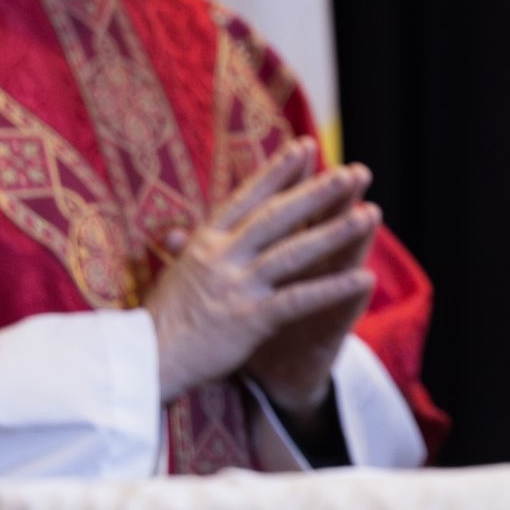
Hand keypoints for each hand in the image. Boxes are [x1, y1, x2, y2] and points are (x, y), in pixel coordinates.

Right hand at [141, 138, 376, 402]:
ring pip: (294, 251)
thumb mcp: (173, 274)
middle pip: (277, 215)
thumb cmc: (159, 321)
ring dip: (335, 231)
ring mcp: (236, 286)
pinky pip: (299, 299)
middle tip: (353, 170)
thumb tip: (179, 231)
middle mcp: (221, 257)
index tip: (306, 146)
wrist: (139, 362)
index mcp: (204, 242)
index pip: (247, 197)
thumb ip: (188, 251)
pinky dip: (333, 288)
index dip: (278, 171)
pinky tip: (364, 277)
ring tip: (370, 213)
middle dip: (317, 191)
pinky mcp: (249, 319)